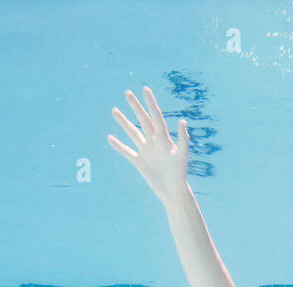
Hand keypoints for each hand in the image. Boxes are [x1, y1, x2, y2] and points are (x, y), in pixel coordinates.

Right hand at [108, 86, 189, 202]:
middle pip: (143, 120)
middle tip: (127, 93)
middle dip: (135, 107)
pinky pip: (127, 152)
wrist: (173, 191)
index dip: (151, 103)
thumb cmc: (180, 174)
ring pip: (133, 133)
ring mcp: (146, 151)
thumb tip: (183, 120)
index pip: (156, 116)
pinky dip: (118, 146)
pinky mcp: (139, 162)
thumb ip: (183, 138)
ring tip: (114, 110)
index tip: (145, 89)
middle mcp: (154, 142)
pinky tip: (109, 138)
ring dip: (124, 122)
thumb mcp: (182, 155)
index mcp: (164, 139)